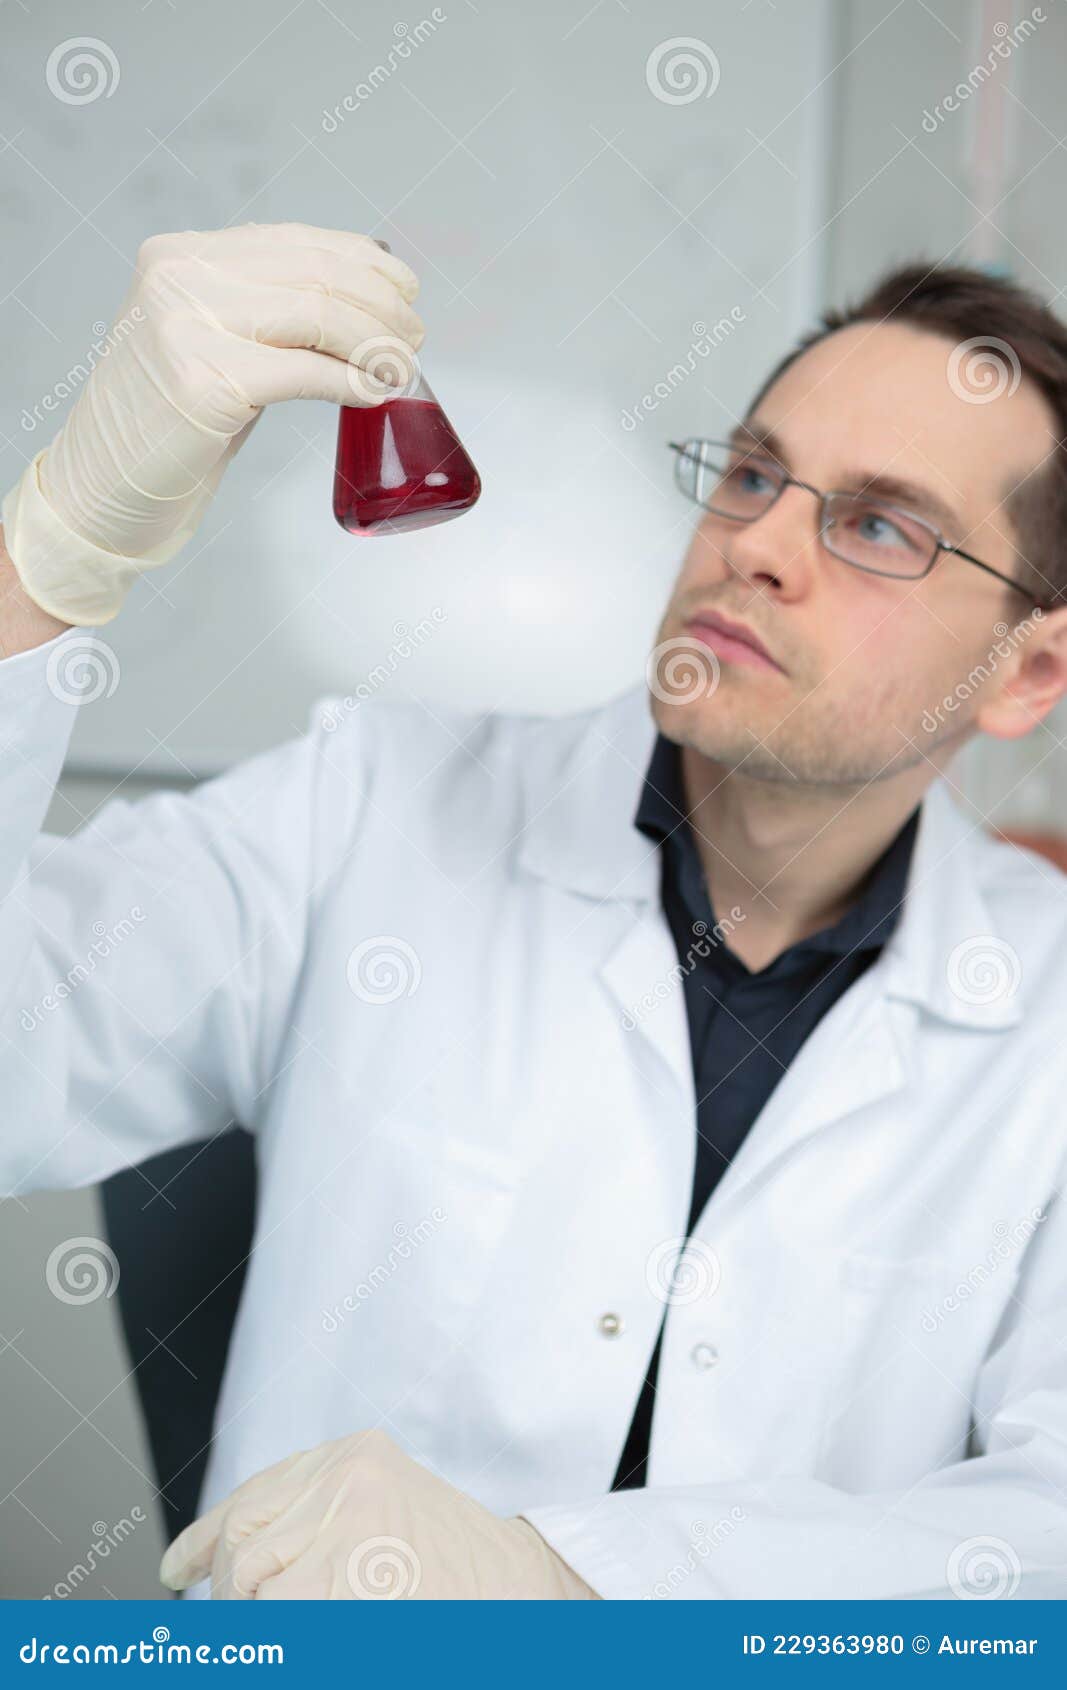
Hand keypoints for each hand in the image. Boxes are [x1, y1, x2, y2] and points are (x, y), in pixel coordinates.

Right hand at [1, 223, 422, 625]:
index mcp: (180, 255)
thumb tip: (361, 301)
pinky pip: (306, 374)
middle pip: (316, 276)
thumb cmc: (167, 420)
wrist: (103, 483)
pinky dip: (352, 382)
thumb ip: (262, 309)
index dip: (364, 261)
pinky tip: (375, 392)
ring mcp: (187, 326)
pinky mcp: (204, 383)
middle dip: (381, 306)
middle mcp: (179, 277)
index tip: (405, 287)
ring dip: (377, 343)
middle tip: (414, 338)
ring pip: (319, 316)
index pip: (296, 241)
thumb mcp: (209, 340)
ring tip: (403, 367)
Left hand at [158, 1429, 599, 1600]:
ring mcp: (347, 1518)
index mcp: (355, 1456)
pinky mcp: (346, 1573)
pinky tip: (326, 1621)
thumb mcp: (382, 1520)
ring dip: (261, 1621)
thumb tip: (222, 1566)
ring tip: (315, 1612)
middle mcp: (345, 1474)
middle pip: (245, 1540)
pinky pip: (280, 1617)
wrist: (527, 1597)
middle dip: (233, 1595)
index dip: (207, 1539)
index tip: (177, 1570)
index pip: (255, 1494)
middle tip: (248, 1624)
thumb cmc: (458, 1576)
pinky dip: (277, 1633)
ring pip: (252, 1585)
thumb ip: (317, 1524)